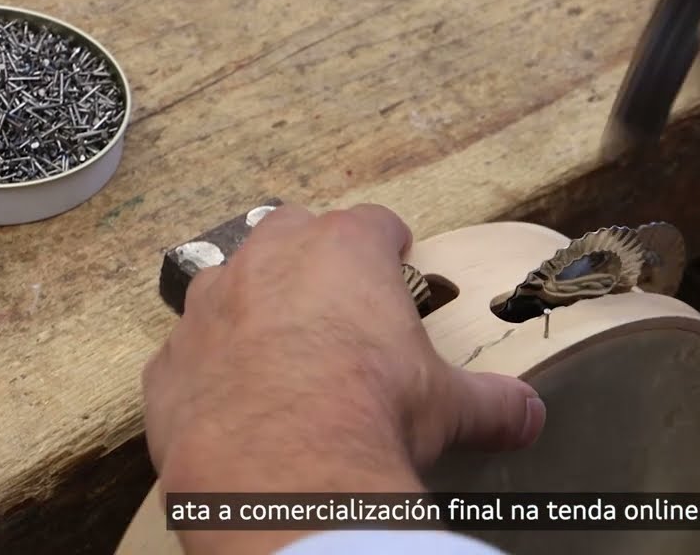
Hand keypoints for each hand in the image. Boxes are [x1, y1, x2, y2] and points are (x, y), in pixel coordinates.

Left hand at [141, 203, 546, 554]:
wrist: (284, 475)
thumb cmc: (372, 413)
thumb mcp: (448, 405)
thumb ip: (493, 402)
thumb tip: (530, 416)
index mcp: (345, 252)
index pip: (374, 223)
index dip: (389, 242)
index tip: (397, 258)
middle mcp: (271, 262)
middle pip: (291, 229)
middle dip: (312, 254)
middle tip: (335, 296)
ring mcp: (211, 309)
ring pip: (227, 279)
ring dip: (250, 301)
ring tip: (276, 343)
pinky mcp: (169, 365)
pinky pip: (187, 351)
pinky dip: (207, 367)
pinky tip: (230, 398)